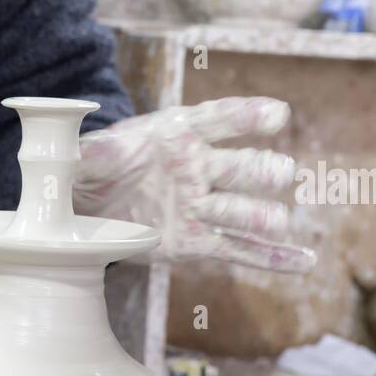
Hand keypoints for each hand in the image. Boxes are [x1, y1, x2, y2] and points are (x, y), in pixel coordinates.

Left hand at [73, 97, 314, 271]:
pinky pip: (239, 249)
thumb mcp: (82, 156)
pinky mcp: (198, 241)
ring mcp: (202, 205)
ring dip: (262, 216)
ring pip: (241, 210)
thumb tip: (71, 148)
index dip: (247, 116)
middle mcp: (199, 167)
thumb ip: (85, 153)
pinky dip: (272, 257)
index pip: (218, 120)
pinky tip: (303, 262)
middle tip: (279, 173)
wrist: (86, 203)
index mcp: (177, 134)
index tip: (277, 114)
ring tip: (279, 222)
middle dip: (260, 170)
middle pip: (238, 167)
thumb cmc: (91, 168)